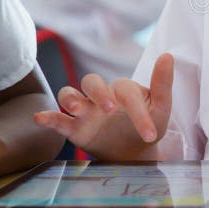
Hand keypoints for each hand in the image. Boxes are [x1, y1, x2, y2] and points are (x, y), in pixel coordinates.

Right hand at [34, 54, 173, 159]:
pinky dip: (48, 117)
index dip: (138, 111)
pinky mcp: (74, 128)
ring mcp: (86, 111)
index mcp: (123, 89)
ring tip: (77, 109)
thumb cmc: (149, 125)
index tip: (151, 135)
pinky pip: (58, 119)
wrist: (136, 152)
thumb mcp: (161, 108)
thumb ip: (162, 83)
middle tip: (110, 109)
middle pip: (91, 81)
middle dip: (98, 92)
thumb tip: (168, 55)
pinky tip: (40, 118)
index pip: (125, 90)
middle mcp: (101, 96)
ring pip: (68, 94)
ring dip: (70, 99)